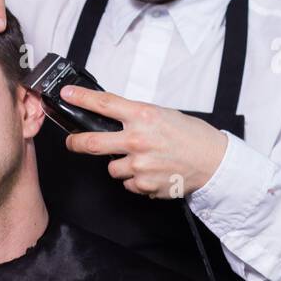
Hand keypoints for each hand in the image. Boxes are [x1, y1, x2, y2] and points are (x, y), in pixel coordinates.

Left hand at [59, 86, 227, 198]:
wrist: (213, 162)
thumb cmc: (191, 136)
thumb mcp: (163, 114)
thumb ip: (136, 116)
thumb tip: (110, 117)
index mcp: (143, 116)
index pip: (103, 104)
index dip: (80, 98)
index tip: (66, 95)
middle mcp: (138, 140)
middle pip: (90, 143)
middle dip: (75, 143)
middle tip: (72, 142)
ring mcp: (139, 165)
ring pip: (111, 168)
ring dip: (120, 164)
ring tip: (142, 160)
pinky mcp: (144, 185)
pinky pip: (128, 183)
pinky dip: (136, 179)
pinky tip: (152, 172)